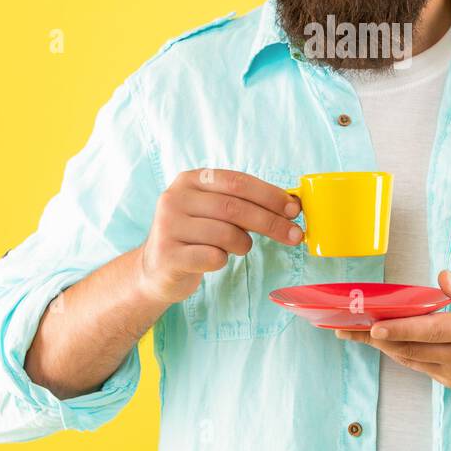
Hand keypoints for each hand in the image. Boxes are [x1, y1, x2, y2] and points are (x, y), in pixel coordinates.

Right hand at [134, 168, 303, 306]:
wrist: (156, 270)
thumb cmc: (196, 237)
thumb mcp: (214, 211)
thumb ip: (245, 204)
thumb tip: (291, 204)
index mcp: (190, 180)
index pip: (237, 181)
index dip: (269, 195)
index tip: (294, 208)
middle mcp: (175, 198)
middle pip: (234, 208)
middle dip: (271, 222)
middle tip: (295, 235)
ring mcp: (168, 226)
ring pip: (226, 234)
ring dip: (244, 244)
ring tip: (240, 247)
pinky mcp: (167, 255)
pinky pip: (213, 257)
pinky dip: (223, 260)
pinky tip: (216, 259)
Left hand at [334, 270, 450, 390]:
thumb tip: (441, 278)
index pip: (430, 330)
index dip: (399, 329)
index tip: (374, 326)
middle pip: (414, 348)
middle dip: (378, 339)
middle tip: (348, 328)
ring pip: (414, 361)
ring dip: (386, 348)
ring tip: (358, 335)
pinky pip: (424, 368)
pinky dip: (404, 356)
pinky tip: (389, 344)